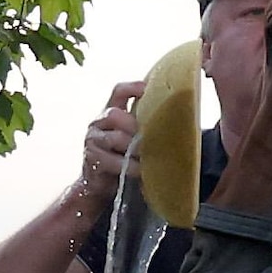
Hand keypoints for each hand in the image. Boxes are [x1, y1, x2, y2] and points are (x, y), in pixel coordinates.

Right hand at [76, 80, 146, 199]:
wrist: (101, 184)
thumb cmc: (123, 157)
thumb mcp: (134, 137)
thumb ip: (145, 126)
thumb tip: (180, 120)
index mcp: (111, 112)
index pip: (119, 92)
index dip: (133, 88)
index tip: (150, 90)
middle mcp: (99, 123)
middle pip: (114, 114)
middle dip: (134, 125)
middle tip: (150, 137)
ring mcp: (93, 140)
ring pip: (114, 137)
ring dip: (134, 148)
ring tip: (148, 156)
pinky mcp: (92, 159)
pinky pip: (112, 160)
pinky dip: (130, 166)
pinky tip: (140, 170)